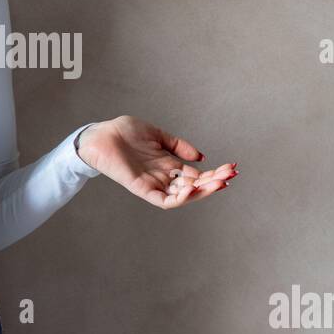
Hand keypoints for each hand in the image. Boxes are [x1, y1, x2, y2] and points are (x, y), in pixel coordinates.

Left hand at [76, 115, 236, 208]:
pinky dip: (179, 198)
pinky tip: (192, 189)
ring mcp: (153, 183)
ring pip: (182, 195)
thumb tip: (201, 158)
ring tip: (219, 182)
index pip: (197, 174)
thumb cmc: (124, 132)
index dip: (215, 173)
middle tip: (231, 175)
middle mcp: (163, 176)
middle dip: (214, 182)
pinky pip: (163, 200)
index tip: (232, 168)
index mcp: (168, 164)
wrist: (101, 134)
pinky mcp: (141, 188)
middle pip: (194, 186)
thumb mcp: (158, 135)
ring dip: (202, 191)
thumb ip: (179, 145)